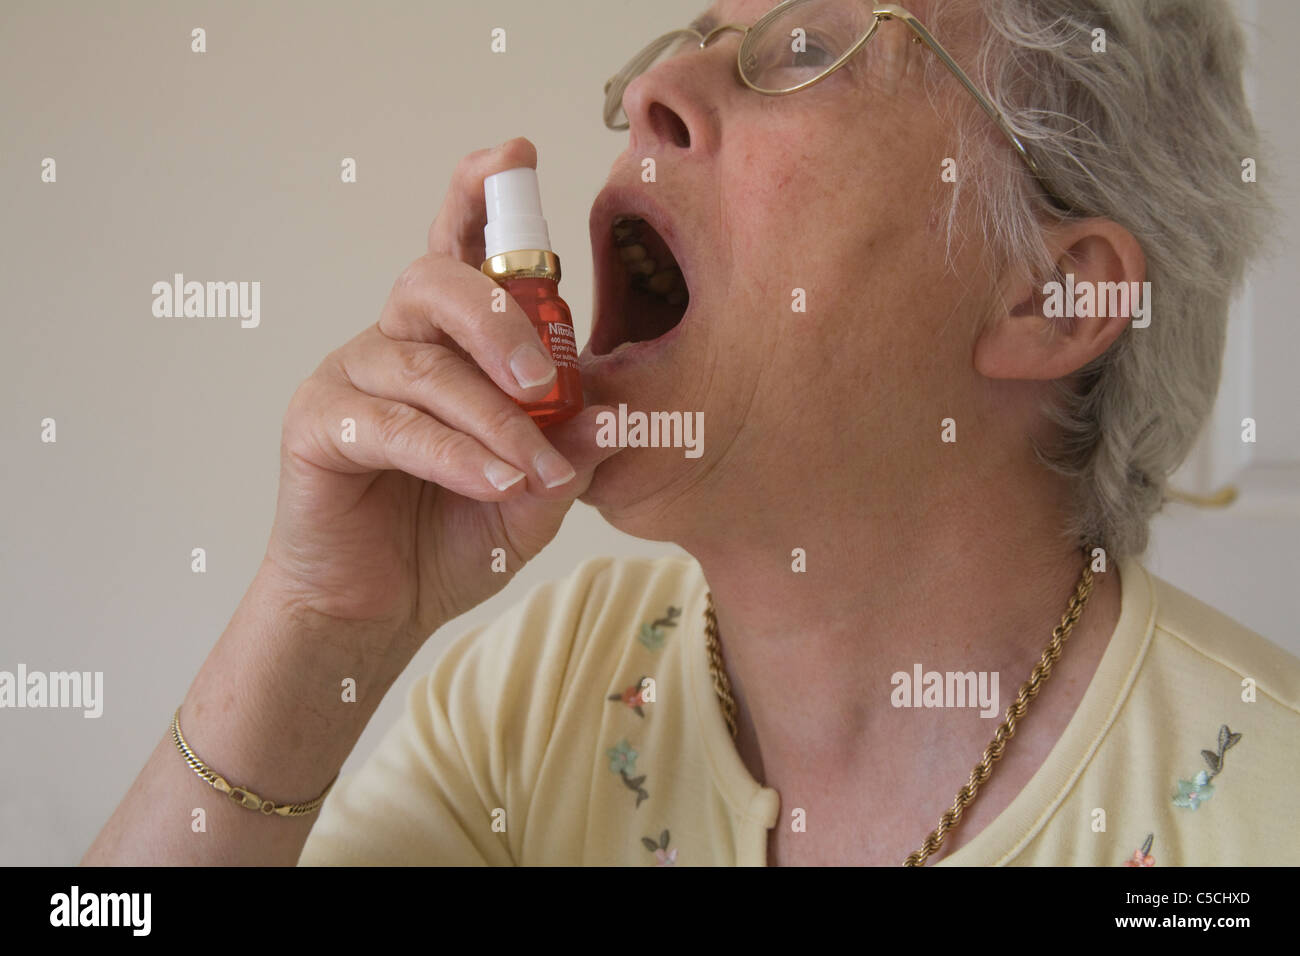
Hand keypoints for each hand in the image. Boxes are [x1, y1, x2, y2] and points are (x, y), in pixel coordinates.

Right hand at [261, 137, 620, 649]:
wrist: (381, 607)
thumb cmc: (451, 536)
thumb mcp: (531, 495)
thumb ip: (569, 454)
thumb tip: (617, 415)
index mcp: (449, 344)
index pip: (461, 250)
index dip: (481, 196)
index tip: (515, 156)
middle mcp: (396, 343)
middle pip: (436, 280)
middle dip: (501, 320)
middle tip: (547, 379)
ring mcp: (351, 378)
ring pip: (425, 364)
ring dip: (492, 418)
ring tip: (532, 470)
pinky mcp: (318, 424)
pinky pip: (394, 424)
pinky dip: (454, 454)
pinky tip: (494, 482)